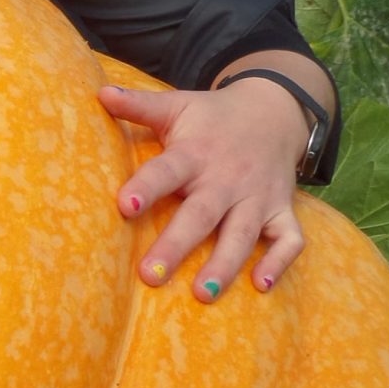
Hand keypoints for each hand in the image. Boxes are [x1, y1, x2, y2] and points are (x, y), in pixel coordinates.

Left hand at [98, 76, 312, 299]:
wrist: (275, 111)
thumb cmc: (211, 118)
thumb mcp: (176, 105)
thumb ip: (138, 105)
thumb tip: (99, 93)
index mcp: (195, 153)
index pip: (167, 170)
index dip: (146, 187)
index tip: (125, 206)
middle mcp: (227, 178)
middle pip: (201, 214)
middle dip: (176, 245)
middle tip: (149, 276)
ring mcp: (258, 196)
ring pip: (242, 233)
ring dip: (225, 264)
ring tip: (203, 294)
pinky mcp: (283, 210)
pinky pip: (289, 238)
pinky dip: (279, 261)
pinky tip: (261, 285)